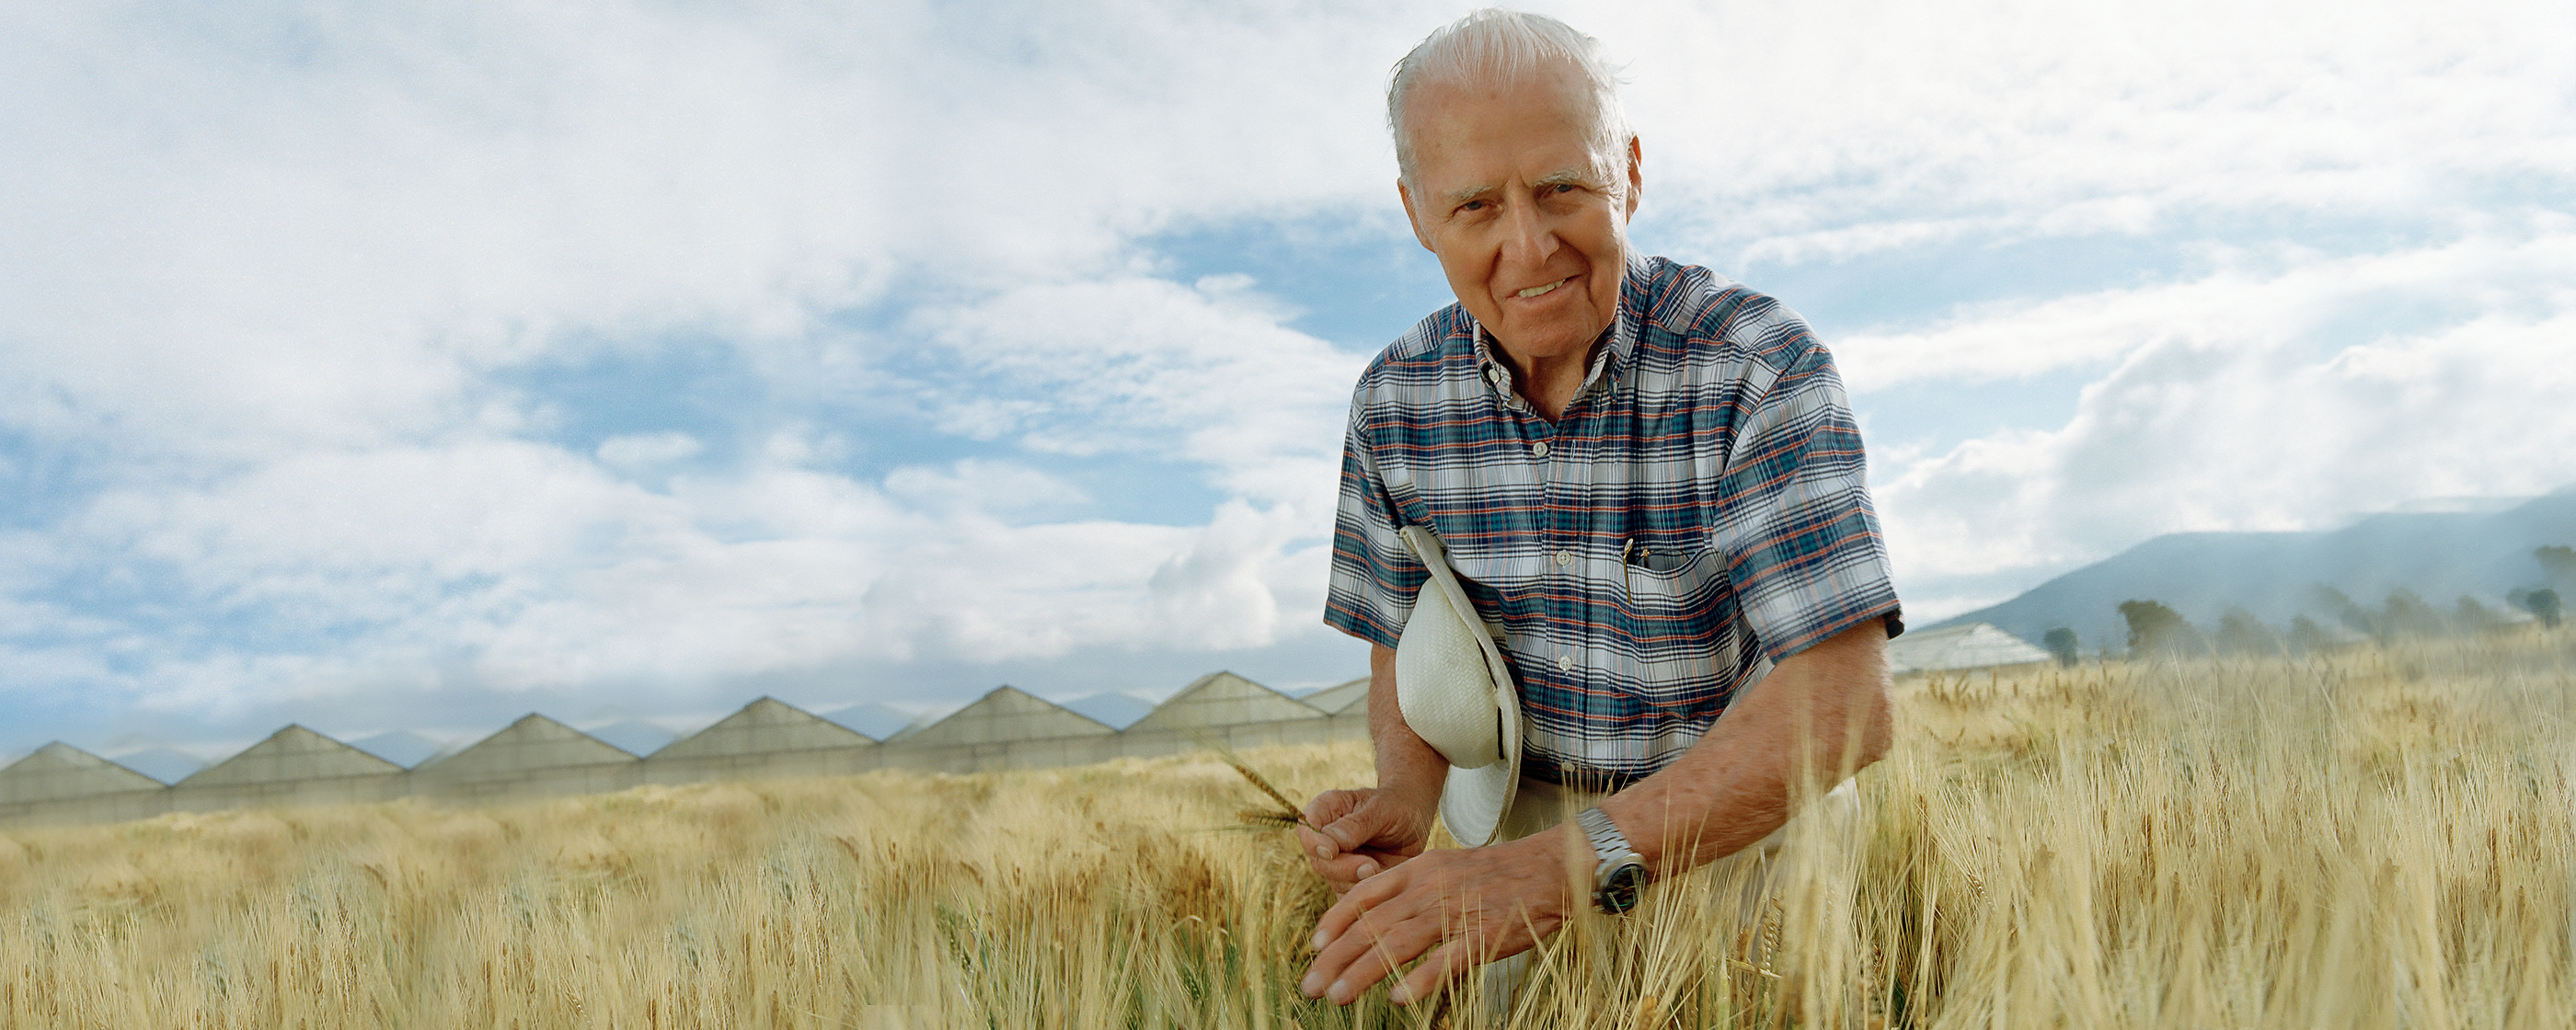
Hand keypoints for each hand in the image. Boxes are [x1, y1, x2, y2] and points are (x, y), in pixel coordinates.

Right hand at [1296, 787, 1433, 893]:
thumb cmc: (1396, 805)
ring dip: (1358, 882)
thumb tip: (1330, 844)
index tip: (1332, 850)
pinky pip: (1351, 897)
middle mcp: (1327, 839)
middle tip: (1371, 866)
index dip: (1314, 843)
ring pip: (1335, 882)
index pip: (1306, 828)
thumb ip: (1356, 825)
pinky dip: (1366, 895)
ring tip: (1381, 870)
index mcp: (1326, 811)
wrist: (1415, 821)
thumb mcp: (1381, 809)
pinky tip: (1382, 882)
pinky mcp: (1351, 882)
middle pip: (1319, 861)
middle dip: (1343, 868)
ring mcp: (1338, 863)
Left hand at [1299, 830, 1576, 1005]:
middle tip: (1311, 985)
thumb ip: (1411, 891)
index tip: (1315, 946)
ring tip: (1337, 996)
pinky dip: (1419, 979)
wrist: (1552, 867)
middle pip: (1371, 925)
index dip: (1336, 921)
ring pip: (1397, 943)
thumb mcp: (1446, 868)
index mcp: (1419, 870)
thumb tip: (1374, 921)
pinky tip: (1396, 999)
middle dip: (1336, 958)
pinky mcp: (1484, 935)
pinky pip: (1446, 960)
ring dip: (1362, 971)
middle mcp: (1430, 888)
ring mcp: (1456, 911)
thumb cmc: (1497, 874)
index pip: (1364, 895)